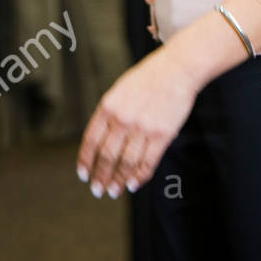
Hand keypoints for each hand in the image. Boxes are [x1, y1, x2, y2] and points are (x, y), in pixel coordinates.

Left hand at [76, 45, 198, 197]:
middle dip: (101, 175)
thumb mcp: (119, 91)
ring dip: (118, 180)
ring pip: (126, 162)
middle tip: (97, 190)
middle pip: (107, 155)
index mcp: (108, 106)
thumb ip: (109, 114)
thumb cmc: (147, 79)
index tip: (83, 174)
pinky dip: (139, 176)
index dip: (86, 160)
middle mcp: (123, 118)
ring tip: (114, 191)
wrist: (176, 69)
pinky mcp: (162, 135)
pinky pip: (148, 161)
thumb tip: (99, 141)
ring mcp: (143, 127)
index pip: (91, 140)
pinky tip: (133, 185)